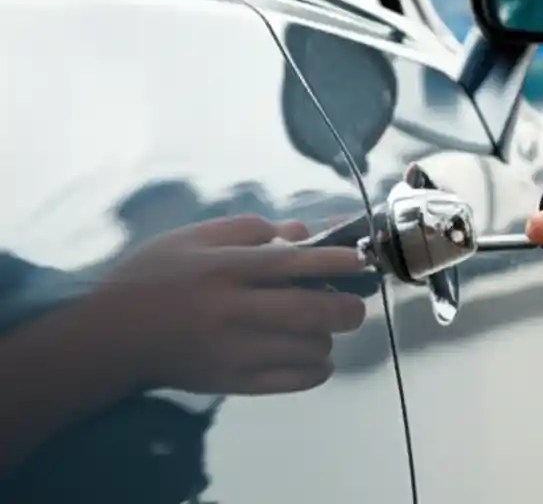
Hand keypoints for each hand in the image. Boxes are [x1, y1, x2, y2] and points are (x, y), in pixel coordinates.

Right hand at [101, 215, 366, 394]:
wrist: (110, 338)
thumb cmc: (153, 277)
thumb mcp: (194, 238)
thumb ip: (251, 231)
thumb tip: (302, 233)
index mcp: (222, 270)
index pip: (289, 265)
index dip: (333, 262)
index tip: (360, 260)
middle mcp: (231, 311)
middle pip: (308, 313)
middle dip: (345, 309)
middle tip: (353, 305)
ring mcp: (233, 352)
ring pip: (307, 350)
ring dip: (327, 339)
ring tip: (321, 329)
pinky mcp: (232, 383)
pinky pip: (292, 382)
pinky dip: (316, 370)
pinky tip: (314, 357)